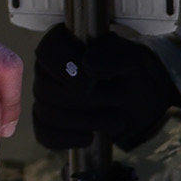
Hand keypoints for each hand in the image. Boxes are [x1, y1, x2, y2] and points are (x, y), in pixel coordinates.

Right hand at [32, 24, 180, 152]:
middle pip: (48, 89)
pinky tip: (89, 137)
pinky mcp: (48, 122)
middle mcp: (46, 68)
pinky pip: (45, 134)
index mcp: (62, 42)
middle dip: (87, 101)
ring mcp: (44, 96)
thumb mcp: (131, 57)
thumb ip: (114, 55)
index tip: (92, 83)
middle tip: (118, 99)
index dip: (67, 69)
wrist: (136, 95)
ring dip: (86, 121)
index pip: (48, 51)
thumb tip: (89, 63)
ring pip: (48, 113)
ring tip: (117, 120)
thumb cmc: (129, 69)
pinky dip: (67, 139)